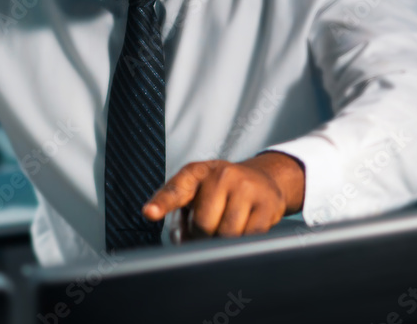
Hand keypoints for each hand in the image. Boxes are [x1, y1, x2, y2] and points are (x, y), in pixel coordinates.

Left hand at [142, 152, 304, 238]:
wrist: (262, 178)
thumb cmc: (220, 191)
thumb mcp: (195, 195)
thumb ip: (181, 219)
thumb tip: (184, 244)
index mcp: (195, 172)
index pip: (175, 190)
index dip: (161, 203)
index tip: (149, 212)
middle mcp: (221, 175)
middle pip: (203, 224)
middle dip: (203, 235)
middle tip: (209, 227)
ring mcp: (246, 187)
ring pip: (228, 233)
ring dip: (224, 240)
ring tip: (226, 225)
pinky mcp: (267, 203)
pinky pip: (250, 236)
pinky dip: (244, 240)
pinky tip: (244, 227)